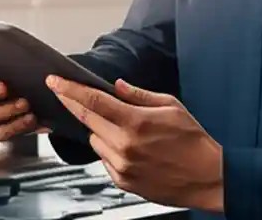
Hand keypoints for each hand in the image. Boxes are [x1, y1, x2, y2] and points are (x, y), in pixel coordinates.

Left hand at [47, 75, 222, 212]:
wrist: (207, 177)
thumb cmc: (194, 141)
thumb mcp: (172, 106)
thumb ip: (139, 95)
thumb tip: (117, 86)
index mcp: (136, 123)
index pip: (92, 101)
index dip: (69, 89)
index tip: (54, 81)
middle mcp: (124, 145)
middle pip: (86, 120)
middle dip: (73, 104)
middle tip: (65, 92)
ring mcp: (121, 166)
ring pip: (94, 140)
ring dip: (98, 129)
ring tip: (123, 127)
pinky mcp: (122, 181)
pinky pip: (104, 159)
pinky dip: (109, 148)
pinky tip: (129, 146)